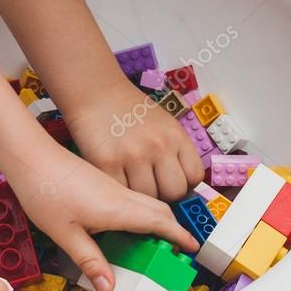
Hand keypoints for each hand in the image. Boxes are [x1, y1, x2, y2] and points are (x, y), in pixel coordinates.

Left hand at [7, 145, 198, 290]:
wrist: (31, 156)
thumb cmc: (45, 193)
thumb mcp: (66, 235)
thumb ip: (90, 261)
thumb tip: (109, 287)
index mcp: (118, 209)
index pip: (160, 223)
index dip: (179, 235)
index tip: (193, 246)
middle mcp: (121, 195)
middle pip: (159, 210)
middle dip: (174, 228)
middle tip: (178, 248)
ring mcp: (113, 186)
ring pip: (147, 202)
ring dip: (159, 218)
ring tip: (157, 239)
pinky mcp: (103, 182)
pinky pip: (134, 198)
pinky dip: (143, 211)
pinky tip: (129, 222)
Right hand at [64, 78, 204, 201]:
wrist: (95, 92)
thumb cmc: (130, 110)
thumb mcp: (164, 124)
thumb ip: (175, 151)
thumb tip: (181, 186)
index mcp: (176, 136)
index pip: (194, 176)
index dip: (184, 184)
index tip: (172, 182)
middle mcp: (159, 146)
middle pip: (174, 192)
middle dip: (163, 194)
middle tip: (150, 186)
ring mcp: (133, 155)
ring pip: (147, 197)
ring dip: (140, 195)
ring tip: (131, 181)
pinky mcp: (107, 163)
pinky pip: (121, 192)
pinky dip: (119, 191)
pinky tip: (116, 178)